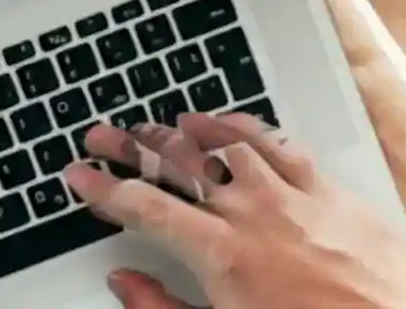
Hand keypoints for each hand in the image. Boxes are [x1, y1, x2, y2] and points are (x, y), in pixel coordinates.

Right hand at [65, 113, 405, 308]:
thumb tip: (125, 284)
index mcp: (221, 255)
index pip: (144, 208)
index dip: (104, 188)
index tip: (80, 175)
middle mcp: (251, 213)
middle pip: (177, 163)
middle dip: (132, 146)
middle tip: (104, 135)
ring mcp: (290, 194)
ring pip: (222, 143)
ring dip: (183, 130)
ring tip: (156, 124)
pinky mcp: (325, 187)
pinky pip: (276, 142)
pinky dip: (244, 126)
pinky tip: (227, 121)